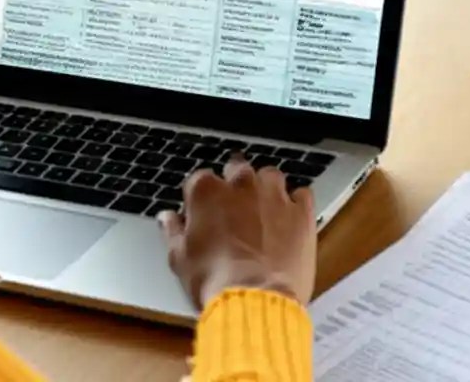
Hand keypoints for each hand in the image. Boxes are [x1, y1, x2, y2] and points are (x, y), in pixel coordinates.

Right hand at [159, 155, 316, 307]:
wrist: (254, 300)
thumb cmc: (213, 280)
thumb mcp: (180, 258)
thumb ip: (173, 231)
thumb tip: (167, 218)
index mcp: (206, 192)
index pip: (199, 179)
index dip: (200, 197)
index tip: (201, 211)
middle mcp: (240, 186)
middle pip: (237, 168)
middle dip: (234, 182)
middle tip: (233, 205)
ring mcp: (273, 197)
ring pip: (270, 175)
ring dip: (266, 187)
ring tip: (263, 207)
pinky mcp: (300, 213)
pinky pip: (302, 194)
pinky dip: (296, 201)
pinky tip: (291, 215)